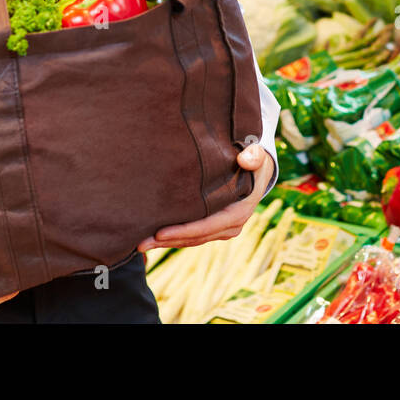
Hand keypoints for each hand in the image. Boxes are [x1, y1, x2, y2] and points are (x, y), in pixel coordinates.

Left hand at [137, 144, 273, 251]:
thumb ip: (253, 155)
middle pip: (195, 237)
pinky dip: (173, 238)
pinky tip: (153, 237)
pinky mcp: (214, 228)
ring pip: (191, 240)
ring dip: (166, 243)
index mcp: (238, 212)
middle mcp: (231, 226)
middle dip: (168, 241)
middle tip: (140, 243)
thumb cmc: (254, 160)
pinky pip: (192, 236)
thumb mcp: (257, 155)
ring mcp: (222, 230)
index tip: (160, 232)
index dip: (184, 230)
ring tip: (140, 244)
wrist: (259, 172)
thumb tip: (245, 159)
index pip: (207, 226)